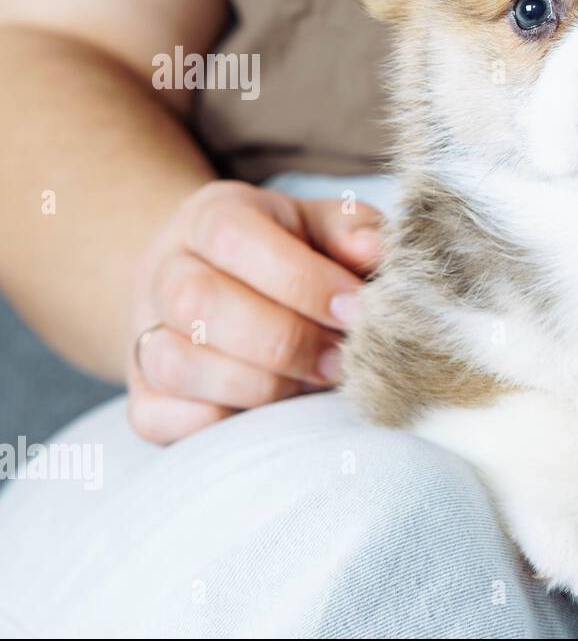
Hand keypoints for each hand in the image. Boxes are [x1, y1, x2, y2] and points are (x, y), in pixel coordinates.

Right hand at [127, 180, 381, 443]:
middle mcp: (164, 272)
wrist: (213, 281)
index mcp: (210, 217)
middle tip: (341, 360)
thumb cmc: (287, 254)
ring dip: (259, 386)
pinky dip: (217, 423)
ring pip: (178, 365)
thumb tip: (375, 251)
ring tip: (312, 385)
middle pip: (198, 303)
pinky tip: (269, 412)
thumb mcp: (321, 226)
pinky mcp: (141, 394)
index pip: (235, 237)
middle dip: (285, 340)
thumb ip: (351, 231)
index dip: (302, 279)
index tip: (358, 311)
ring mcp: (143, 334)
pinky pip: (157, 417)